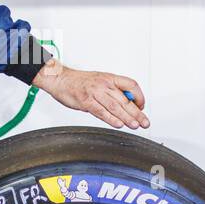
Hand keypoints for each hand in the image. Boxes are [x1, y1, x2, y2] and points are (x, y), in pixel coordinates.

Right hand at [32, 59, 149, 130]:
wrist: (60, 79)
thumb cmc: (79, 82)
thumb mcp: (99, 81)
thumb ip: (112, 92)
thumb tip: (126, 104)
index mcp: (109, 78)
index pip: (131, 85)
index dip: (139, 97)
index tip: (142, 107)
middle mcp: (104, 84)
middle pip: (126, 99)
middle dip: (137, 113)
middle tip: (145, 122)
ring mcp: (95, 92)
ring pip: (116, 107)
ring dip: (127, 118)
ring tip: (135, 125)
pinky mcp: (86, 101)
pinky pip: (101, 111)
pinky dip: (111, 119)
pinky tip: (119, 124)